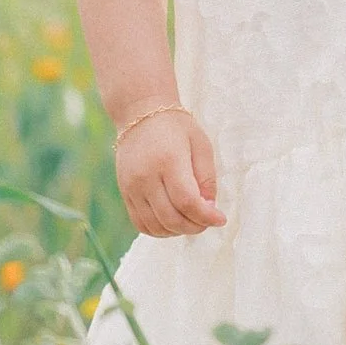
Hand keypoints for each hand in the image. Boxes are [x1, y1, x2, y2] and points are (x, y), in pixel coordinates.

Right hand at [115, 109, 222, 237]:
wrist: (140, 114)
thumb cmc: (176, 127)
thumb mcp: (201, 144)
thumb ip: (207, 177)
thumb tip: (209, 208)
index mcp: (168, 161)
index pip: (187, 201)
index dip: (206, 216)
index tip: (220, 219)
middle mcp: (146, 177)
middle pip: (171, 218)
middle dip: (194, 227)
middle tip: (207, 221)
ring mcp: (132, 187)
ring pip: (155, 225)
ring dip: (178, 231)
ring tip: (191, 221)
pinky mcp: (125, 193)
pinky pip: (140, 223)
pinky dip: (159, 230)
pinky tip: (173, 222)